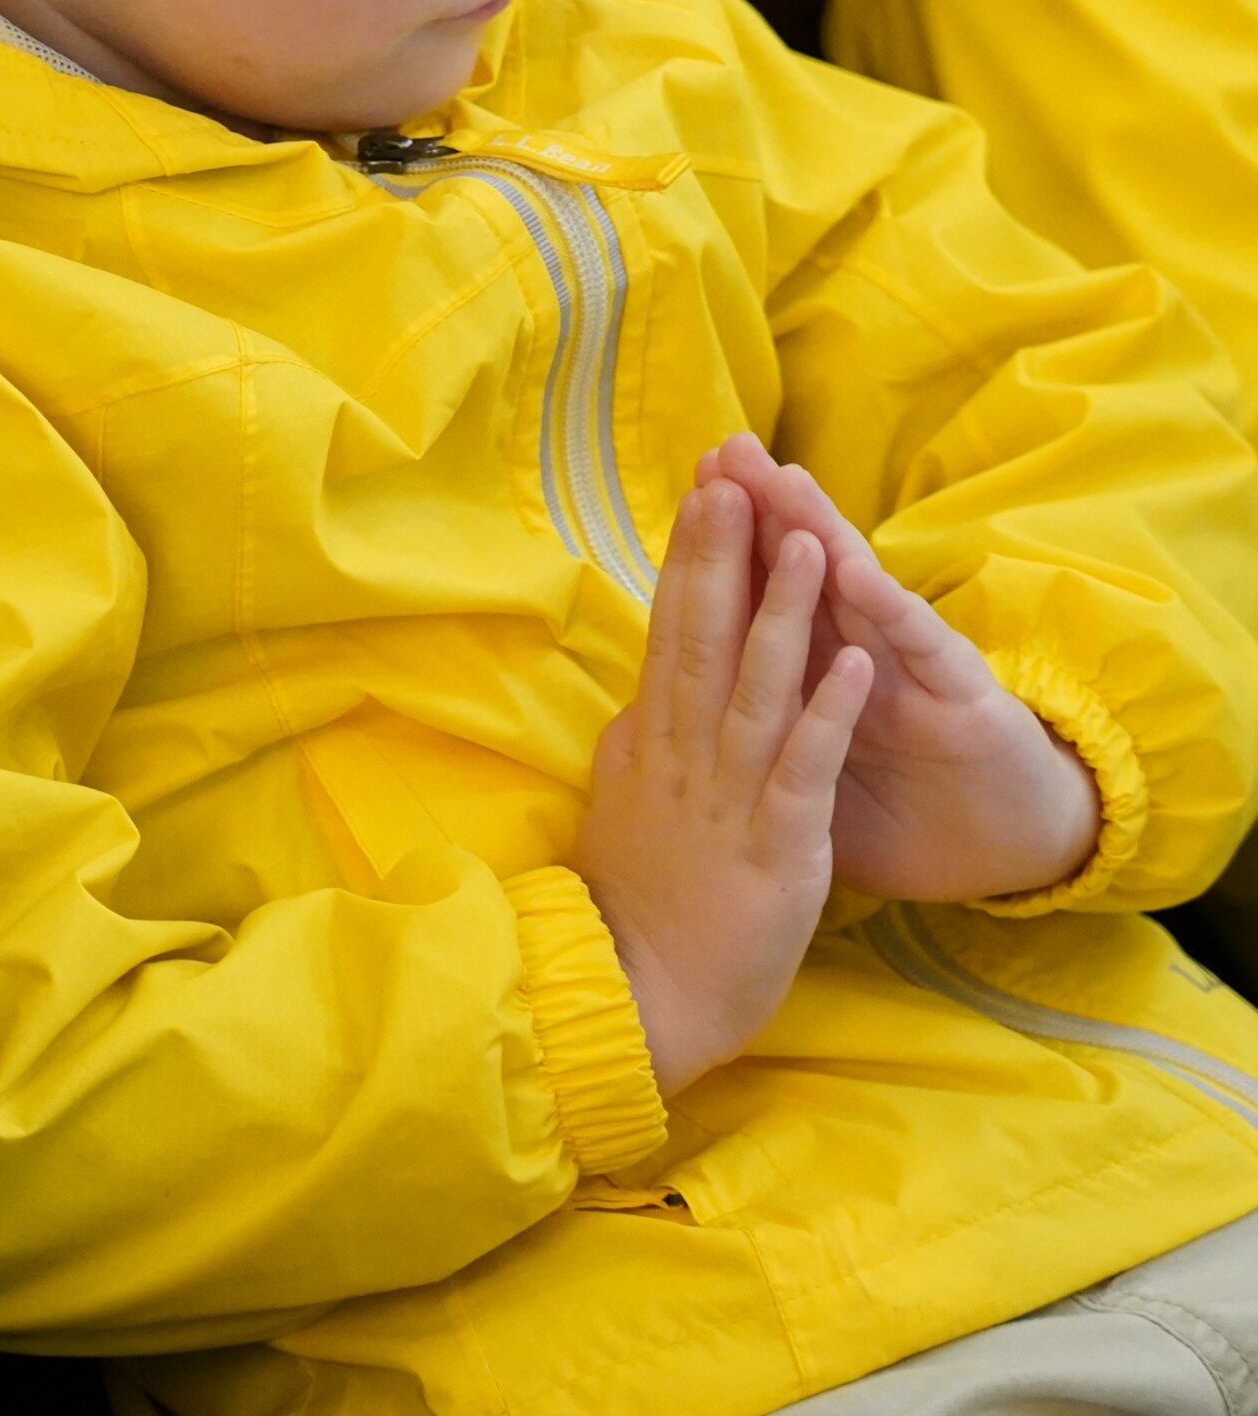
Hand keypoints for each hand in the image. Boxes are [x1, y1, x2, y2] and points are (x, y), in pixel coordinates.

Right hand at [574, 479, 871, 1094]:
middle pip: (705, 637)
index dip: (689, 558)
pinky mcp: (779, 847)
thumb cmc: (633, 911)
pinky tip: (857, 663)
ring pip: (758, 687)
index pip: (671, 632)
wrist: (634, 1002)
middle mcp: (685, 756)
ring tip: (806, 543)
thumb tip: (636, 702)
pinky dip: (831, 712)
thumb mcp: (622, 812)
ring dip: (784, 612)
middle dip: (724, 555)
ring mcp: (730, 798)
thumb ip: (635, 751)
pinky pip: (807, 767)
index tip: (702, 491)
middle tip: (736, 476)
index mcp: (654, 744)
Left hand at [697, 437, 1101, 902]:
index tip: (682, 493)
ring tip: (781, 480)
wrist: (1002, 859)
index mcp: (819, 672)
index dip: (725, 548)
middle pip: (805, 571)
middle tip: (725, 450)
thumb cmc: (899, 813)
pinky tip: (855, 571)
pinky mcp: (962, 694)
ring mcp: (912, 665)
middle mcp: (864, 651)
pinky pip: (919, 645)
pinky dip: (887, 607)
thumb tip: (673, 725)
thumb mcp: (809, 779)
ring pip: (859, 587)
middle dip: (764, 509)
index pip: (765, 596)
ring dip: (821, 533)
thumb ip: (757, 737)